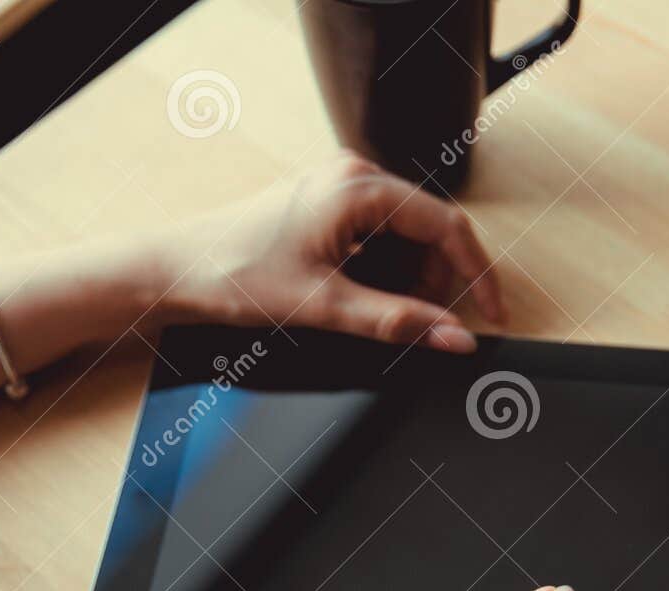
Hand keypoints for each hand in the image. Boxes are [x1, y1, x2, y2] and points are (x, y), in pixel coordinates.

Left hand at [161, 151, 504, 353]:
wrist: (175, 270)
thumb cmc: (234, 275)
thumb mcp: (325, 307)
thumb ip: (397, 323)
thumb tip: (453, 337)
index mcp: (358, 187)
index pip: (446, 226)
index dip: (478, 275)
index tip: (492, 316)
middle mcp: (352, 176)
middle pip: (431, 228)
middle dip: (446, 281)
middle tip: (443, 328)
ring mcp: (338, 187)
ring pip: (407, 234)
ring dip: (417, 279)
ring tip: (401, 319)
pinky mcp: (326, 205)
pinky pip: (380, 235)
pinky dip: (390, 271)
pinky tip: (374, 301)